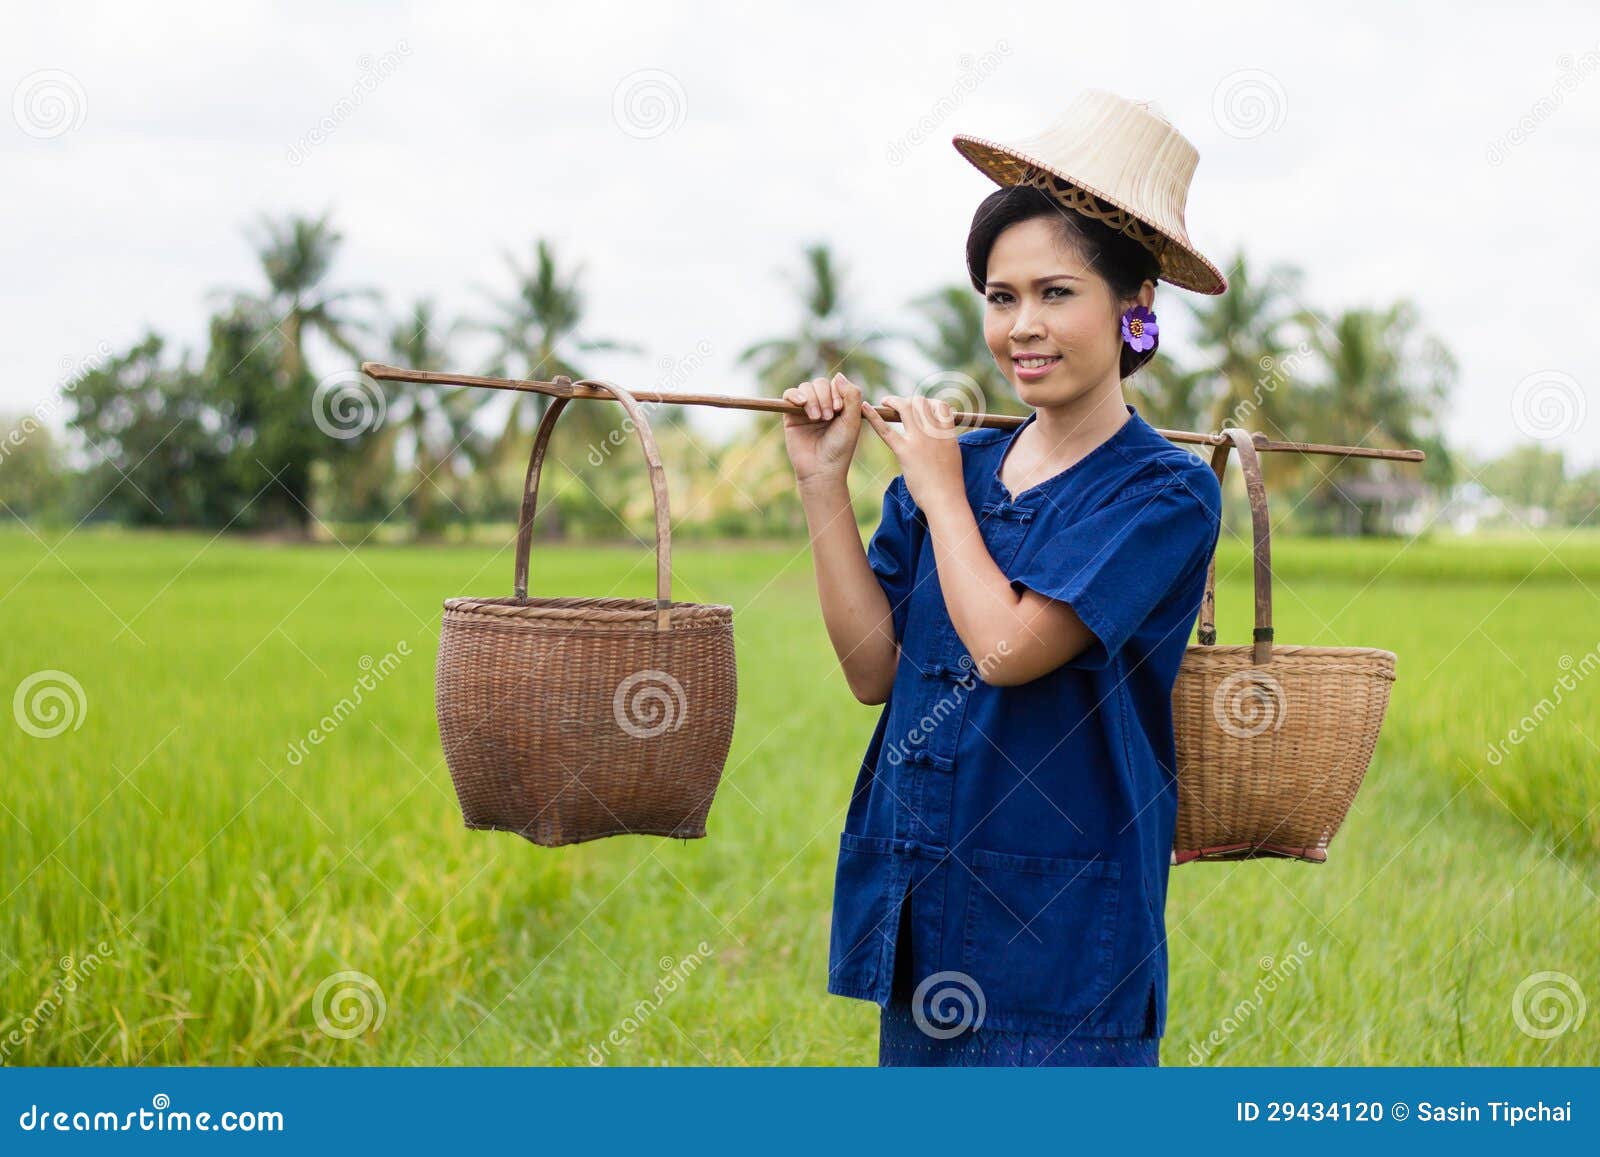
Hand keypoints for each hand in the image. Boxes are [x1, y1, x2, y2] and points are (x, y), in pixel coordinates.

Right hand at [782, 373, 863, 486]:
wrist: (821, 469)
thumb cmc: (840, 448)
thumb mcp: (852, 420)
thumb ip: (851, 395)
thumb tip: (838, 375)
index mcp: (838, 405)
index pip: (835, 384)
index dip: (836, 392)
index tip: (838, 410)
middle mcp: (822, 405)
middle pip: (820, 384)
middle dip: (824, 397)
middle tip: (827, 417)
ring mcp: (806, 409)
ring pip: (805, 387)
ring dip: (812, 399)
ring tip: (816, 418)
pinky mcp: (790, 415)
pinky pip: (789, 395)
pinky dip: (794, 395)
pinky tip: (800, 404)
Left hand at [859, 394, 966, 511]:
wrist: (945, 500)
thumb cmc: (949, 484)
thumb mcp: (953, 456)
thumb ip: (945, 442)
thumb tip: (940, 437)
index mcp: (947, 433)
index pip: (939, 405)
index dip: (929, 403)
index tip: (921, 408)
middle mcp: (934, 432)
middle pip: (920, 403)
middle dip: (909, 401)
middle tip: (899, 406)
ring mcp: (919, 440)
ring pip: (905, 409)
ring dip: (893, 401)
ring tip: (885, 401)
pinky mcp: (904, 452)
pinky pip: (886, 430)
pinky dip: (874, 417)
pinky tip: (865, 407)